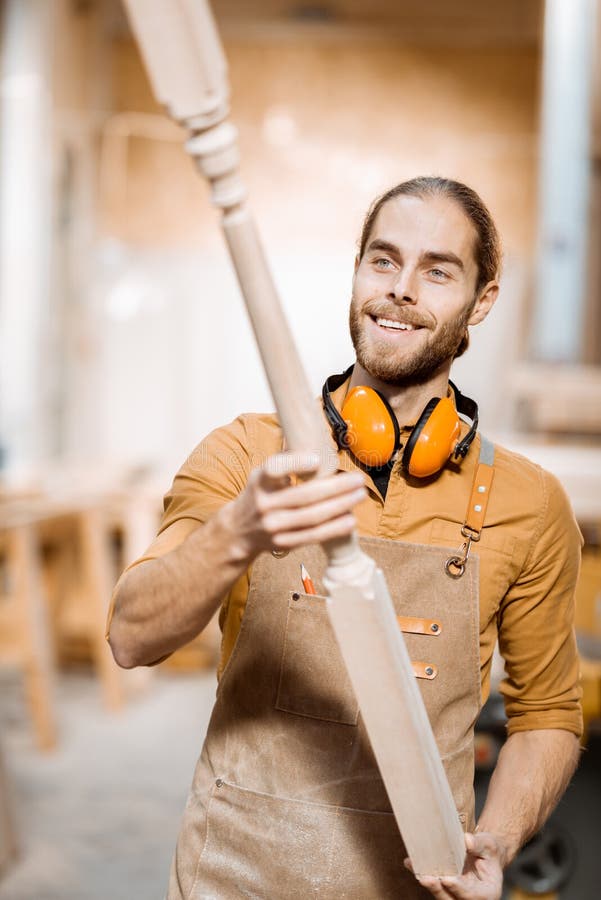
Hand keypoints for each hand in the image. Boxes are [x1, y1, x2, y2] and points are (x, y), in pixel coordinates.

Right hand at [222, 451, 365, 561]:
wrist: (239, 530)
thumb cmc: (260, 494)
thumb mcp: (263, 474)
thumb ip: (286, 460)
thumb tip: (313, 435)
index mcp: (260, 481)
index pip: (274, 469)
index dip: (295, 464)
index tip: (317, 459)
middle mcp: (264, 503)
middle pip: (304, 496)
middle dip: (336, 487)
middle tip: (358, 479)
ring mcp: (273, 526)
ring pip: (312, 517)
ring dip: (341, 506)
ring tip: (359, 495)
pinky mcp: (283, 543)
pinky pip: (313, 536)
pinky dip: (334, 528)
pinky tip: (350, 519)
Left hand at [405, 832, 505, 899]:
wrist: (485, 854)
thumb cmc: (489, 851)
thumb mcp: (489, 845)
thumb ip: (479, 845)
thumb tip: (467, 840)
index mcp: (487, 892)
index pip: (472, 895)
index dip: (459, 888)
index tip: (447, 879)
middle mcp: (471, 897)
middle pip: (452, 899)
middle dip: (438, 890)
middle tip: (425, 878)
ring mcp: (457, 894)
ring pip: (441, 894)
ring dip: (428, 883)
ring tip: (415, 867)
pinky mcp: (446, 888)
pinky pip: (434, 884)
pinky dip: (422, 873)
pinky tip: (411, 862)